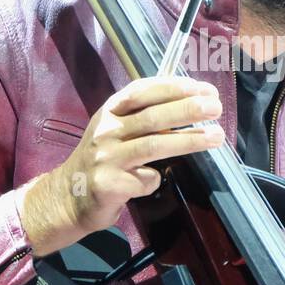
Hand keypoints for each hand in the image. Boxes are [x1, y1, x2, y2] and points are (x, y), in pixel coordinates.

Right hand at [21, 76, 224, 255]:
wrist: (67, 197)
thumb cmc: (102, 159)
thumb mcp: (116, 130)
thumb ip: (144, 117)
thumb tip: (190, 103)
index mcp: (110, 110)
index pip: (144, 91)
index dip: (176, 87)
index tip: (204, 89)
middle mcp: (106, 130)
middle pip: (153, 116)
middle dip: (188, 109)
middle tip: (216, 107)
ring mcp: (106, 157)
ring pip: (154, 145)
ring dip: (189, 140)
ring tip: (216, 137)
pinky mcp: (109, 184)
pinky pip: (146, 179)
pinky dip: (155, 180)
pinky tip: (152, 180)